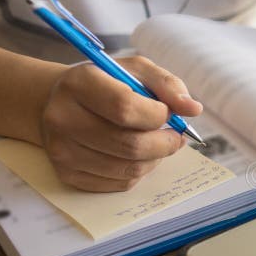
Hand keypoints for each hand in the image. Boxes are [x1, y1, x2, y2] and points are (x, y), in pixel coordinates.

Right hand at [40, 57, 202, 191]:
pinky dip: (140, 172)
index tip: (169, 112)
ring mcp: (62, 150)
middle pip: (130, 145)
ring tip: (157, 143)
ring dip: (155, 158)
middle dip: (165, 143)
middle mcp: (63, 118)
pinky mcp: (67, 174)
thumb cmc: (108, 85)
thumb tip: (193, 109)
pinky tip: (138, 155)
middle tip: (175, 136)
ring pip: (129, 169)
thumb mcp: (137, 71)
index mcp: (80, 84)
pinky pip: (120, 183)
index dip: (159, 115)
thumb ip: (167, 85)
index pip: (125, 108)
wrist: (64, 103)